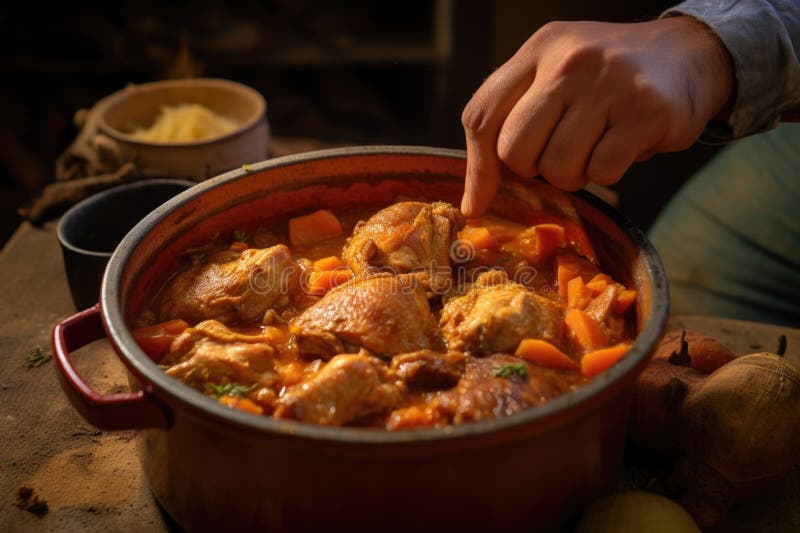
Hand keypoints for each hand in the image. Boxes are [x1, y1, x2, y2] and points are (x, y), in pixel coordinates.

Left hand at [460, 16, 732, 215]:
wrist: (690, 54)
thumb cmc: (607, 80)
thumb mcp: (554, 78)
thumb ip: (511, 122)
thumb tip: (474, 202)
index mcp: (539, 49)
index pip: (483, 115)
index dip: (478, 168)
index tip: (480, 202)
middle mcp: (570, 60)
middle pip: (515, 149)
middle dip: (535, 168)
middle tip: (562, 153)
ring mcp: (609, 83)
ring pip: (558, 167)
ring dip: (576, 173)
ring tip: (597, 145)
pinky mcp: (646, 111)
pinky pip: (602, 171)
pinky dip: (609, 172)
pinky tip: (625, 145)